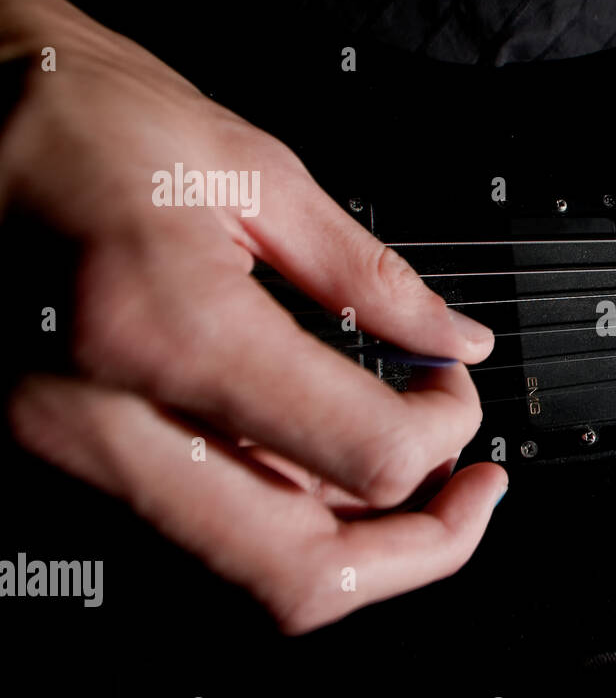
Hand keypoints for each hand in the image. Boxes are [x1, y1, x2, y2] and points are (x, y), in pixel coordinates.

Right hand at [1, 0, 506, 630]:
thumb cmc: (77, 122)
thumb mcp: (249, 172)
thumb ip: (369, 277)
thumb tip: (454, 340)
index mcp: (166, 333)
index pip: (363, 455)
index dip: (444, 433)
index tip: (456, 392)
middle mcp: (100, 423)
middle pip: (306, 573)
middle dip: (421, 546)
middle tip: (469, 492)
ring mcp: (69, 458)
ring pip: (255, 576)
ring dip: (362, 544)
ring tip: (410, 471)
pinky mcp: (65, 464)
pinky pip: (208, 537)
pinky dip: (291, 522)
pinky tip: (327, 463)